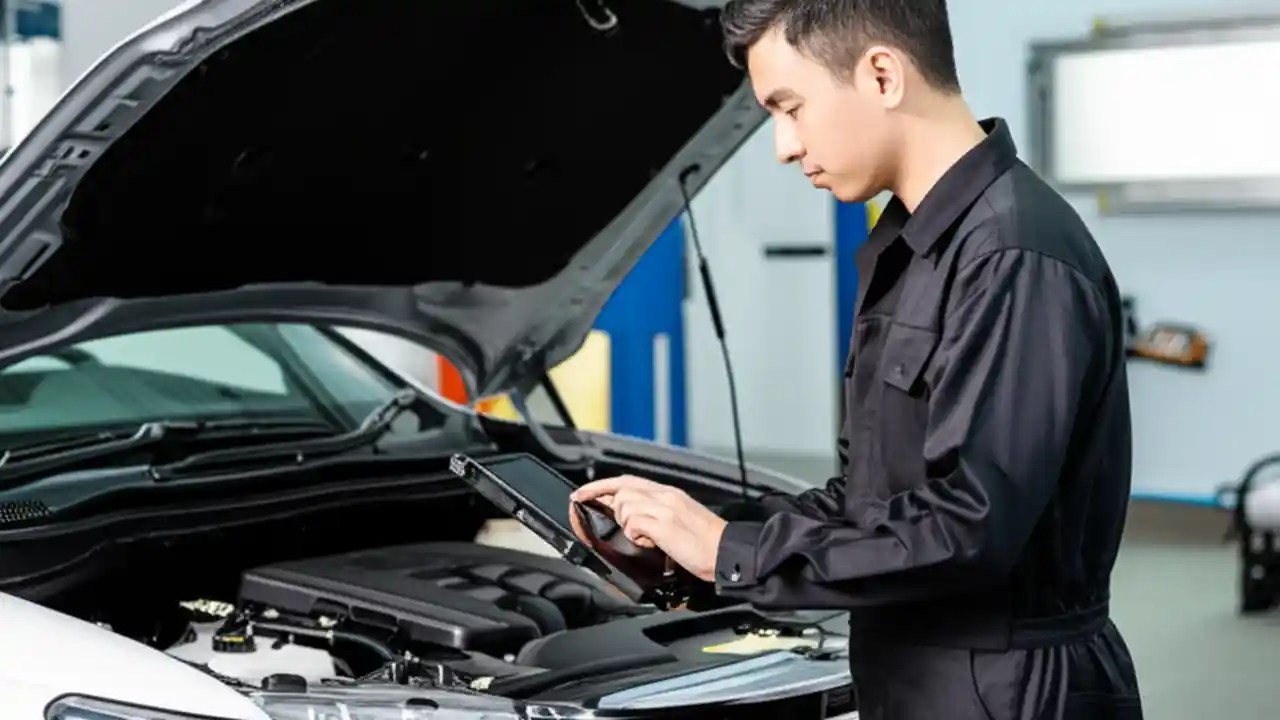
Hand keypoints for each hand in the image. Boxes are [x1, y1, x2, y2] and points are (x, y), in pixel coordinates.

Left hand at [571, 475, 726, 581]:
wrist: (727, 552)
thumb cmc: (706, 543)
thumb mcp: (679, 518)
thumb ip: (655, 511)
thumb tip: (629, 514)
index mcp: (668, 493)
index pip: (626, 480)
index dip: (600, 485)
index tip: (581, 493)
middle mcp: (665, 495)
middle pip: (622, 490)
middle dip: (611, 507)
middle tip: (616, 522)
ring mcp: (664, 508)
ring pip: (625, 506)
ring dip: (628, 525)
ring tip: (647, 537)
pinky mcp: (664, 524)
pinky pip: (634, 524)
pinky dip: (637, 536)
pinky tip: (653, 543)